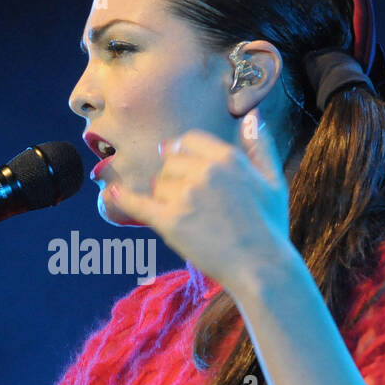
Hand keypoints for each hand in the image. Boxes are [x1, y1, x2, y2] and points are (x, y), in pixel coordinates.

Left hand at [106, 107, 290, 293]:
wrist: (261, 268)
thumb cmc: (269, 227)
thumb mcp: (273, 180)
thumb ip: (260, 145)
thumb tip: (250, 116)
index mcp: (227, 157)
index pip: (187, 140)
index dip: (181, 152)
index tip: (179, 164)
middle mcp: (205, 171)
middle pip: (169, 162)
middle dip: (173, 177)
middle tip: (189, 201)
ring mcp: (186, 196)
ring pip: (157, 185)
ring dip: (164, 198)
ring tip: (188, 218)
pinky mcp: (171, 221)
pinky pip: (138, 203)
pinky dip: (122, 198)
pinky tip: (111, 192)